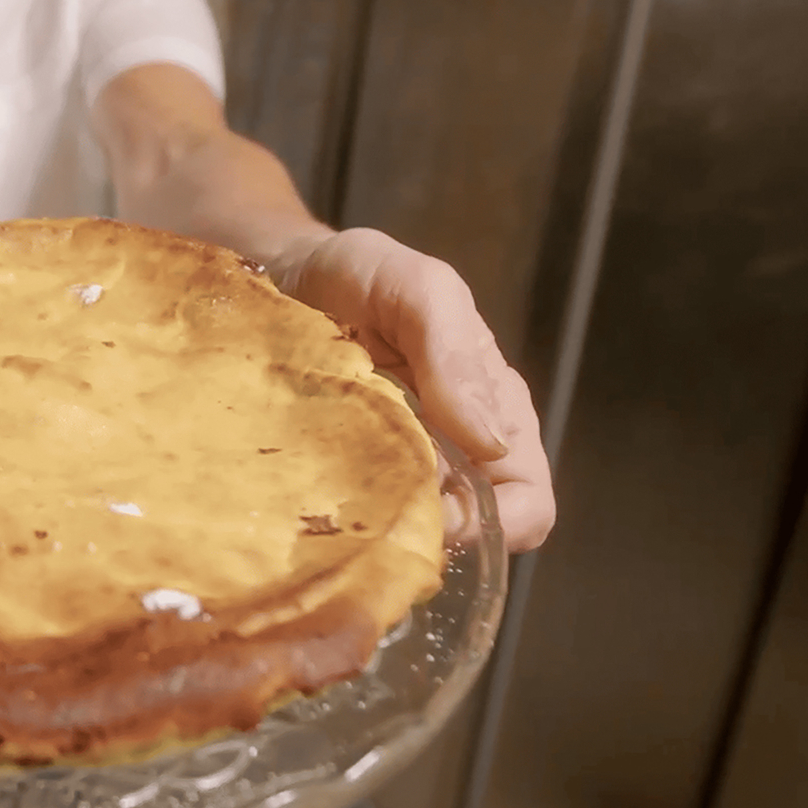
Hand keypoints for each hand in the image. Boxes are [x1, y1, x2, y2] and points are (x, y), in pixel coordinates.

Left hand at [272, 228, 554, 551]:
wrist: (282, 272)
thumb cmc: (361, 275)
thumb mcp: (418, 289)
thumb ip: (455, 353)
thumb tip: (491, 444)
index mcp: (492, 413)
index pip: (525, 504)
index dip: (495, 525)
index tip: (440, 517)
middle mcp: (452, 453)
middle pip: (466, 534)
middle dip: (429, 535)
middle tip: (375, 507)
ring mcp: (393, 468)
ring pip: (406, 534)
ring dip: (379, 530)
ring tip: (336, 500)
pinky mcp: (339, 473)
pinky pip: (352, 519)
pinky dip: (338, 521)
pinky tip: (309, 499)